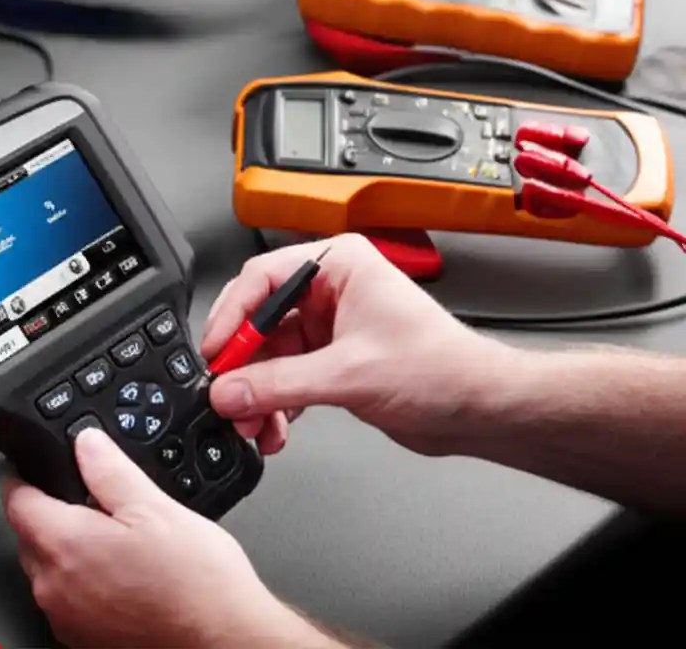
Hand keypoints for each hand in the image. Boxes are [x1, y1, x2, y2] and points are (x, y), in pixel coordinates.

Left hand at [2, 429, 337, 647]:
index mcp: (64, 545)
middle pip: (29, 536)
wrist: (223, 641)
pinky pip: (67, 601)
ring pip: (47, 571)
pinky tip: (122, 578)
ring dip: (67, 553)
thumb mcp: (157, 507)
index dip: (27, 478)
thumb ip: (111, 470)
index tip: (41, 470)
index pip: (16, 500)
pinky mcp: (83, 640)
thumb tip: (87, 444)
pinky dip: (83, 586)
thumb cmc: (196, 585)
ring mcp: (66, 618)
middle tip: (93, 506)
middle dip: (52, 516)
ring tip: (116, 545)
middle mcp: (54, 587)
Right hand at [202, 233, 506, 455]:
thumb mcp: (348, 374)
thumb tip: (229, 391)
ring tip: (251, 422)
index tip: (216, 353)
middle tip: (226, 394)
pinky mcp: (330, 362)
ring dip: (256, 393)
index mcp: (338, 266)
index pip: (261, 280)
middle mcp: (330, 291)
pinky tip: (273, 427)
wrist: (478, 410)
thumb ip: (279, 384)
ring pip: (268, 356)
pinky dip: (274, 404)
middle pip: (258, 322)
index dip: (231, 318)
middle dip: (242, 366)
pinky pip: (284, 379)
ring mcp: (329, 327)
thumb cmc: (443, 369)